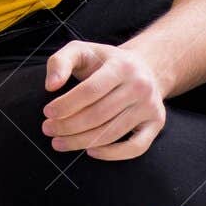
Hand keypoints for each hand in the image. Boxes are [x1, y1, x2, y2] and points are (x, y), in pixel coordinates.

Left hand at [41, 40, 166, 159]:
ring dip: (81, 142)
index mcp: (121, 66)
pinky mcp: (157, 123)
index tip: (47, 112)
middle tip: (48, 130)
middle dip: (68, 126)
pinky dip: (112, 154)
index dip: (66, 104)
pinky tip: (89, 150)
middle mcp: (140, 86)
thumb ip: (60, 62)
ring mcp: (150, 106)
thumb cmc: (104, 61)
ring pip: (112, 132)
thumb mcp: (81, 51)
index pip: (90, 90)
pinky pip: (135, 147)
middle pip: (99, 114)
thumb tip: (50, 86)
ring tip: (59, 142)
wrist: (144, 67)